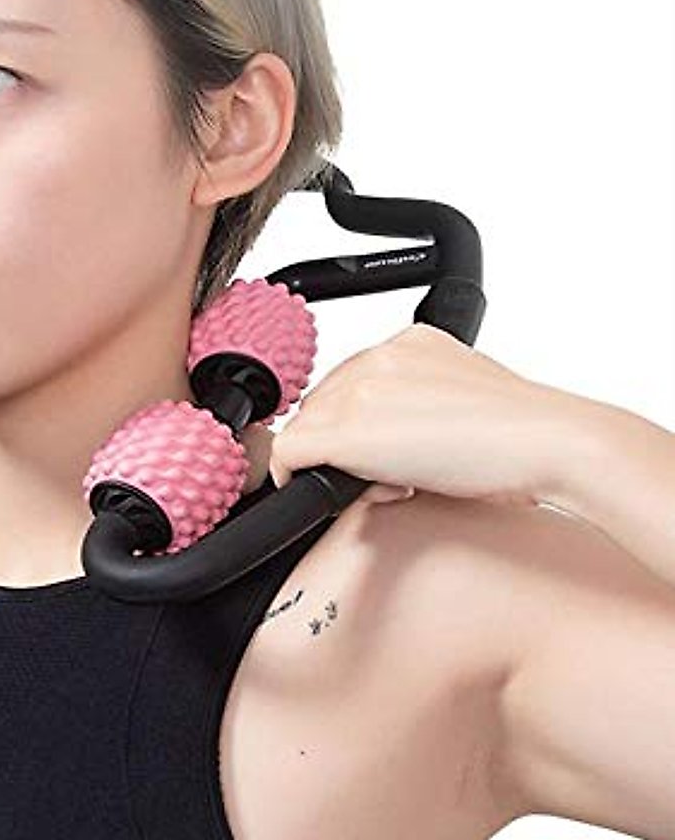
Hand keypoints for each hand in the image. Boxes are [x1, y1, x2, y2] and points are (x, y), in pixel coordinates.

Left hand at [267, 322, 576, 509]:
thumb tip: (411, 436)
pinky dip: (296, 476)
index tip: (390, 457)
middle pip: (323, 404)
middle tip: (391, 481)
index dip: (362, 426)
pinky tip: (327, 495)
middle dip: (343, 446)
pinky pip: (290, 452)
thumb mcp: (468, 398)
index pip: (354, 383)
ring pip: (306, 427)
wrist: (550, 442)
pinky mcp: (349, 431)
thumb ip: (429, 402)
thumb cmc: (526, 435)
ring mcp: (361, 391)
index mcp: (409, 344)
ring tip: (390, 488)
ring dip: (330, 462)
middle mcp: (380, 357)